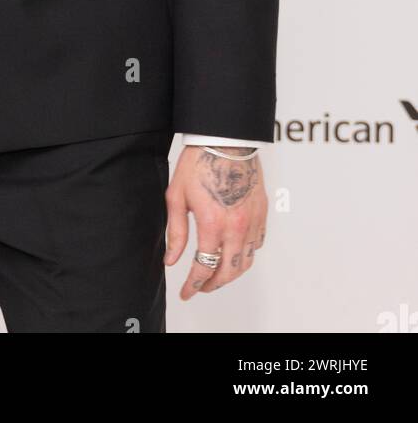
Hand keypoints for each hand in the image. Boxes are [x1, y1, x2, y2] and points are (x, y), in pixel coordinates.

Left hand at [164, 146, 266, 297]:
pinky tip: (234, 253)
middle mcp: (236, 227)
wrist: (225, 140)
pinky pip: (257, 245)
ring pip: (246, 263)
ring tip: (216, 275)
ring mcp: (252, 221)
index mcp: (212, 224)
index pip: (203, 268)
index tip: (186, 292)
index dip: (192, 285)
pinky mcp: (262, 213)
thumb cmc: (199, 162)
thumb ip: (176, 232)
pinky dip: (246, 255)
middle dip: (212, 285)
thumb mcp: (177, 196)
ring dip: (231, 275)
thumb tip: (171, 260)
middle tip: (200, 286)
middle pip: (227, 272)